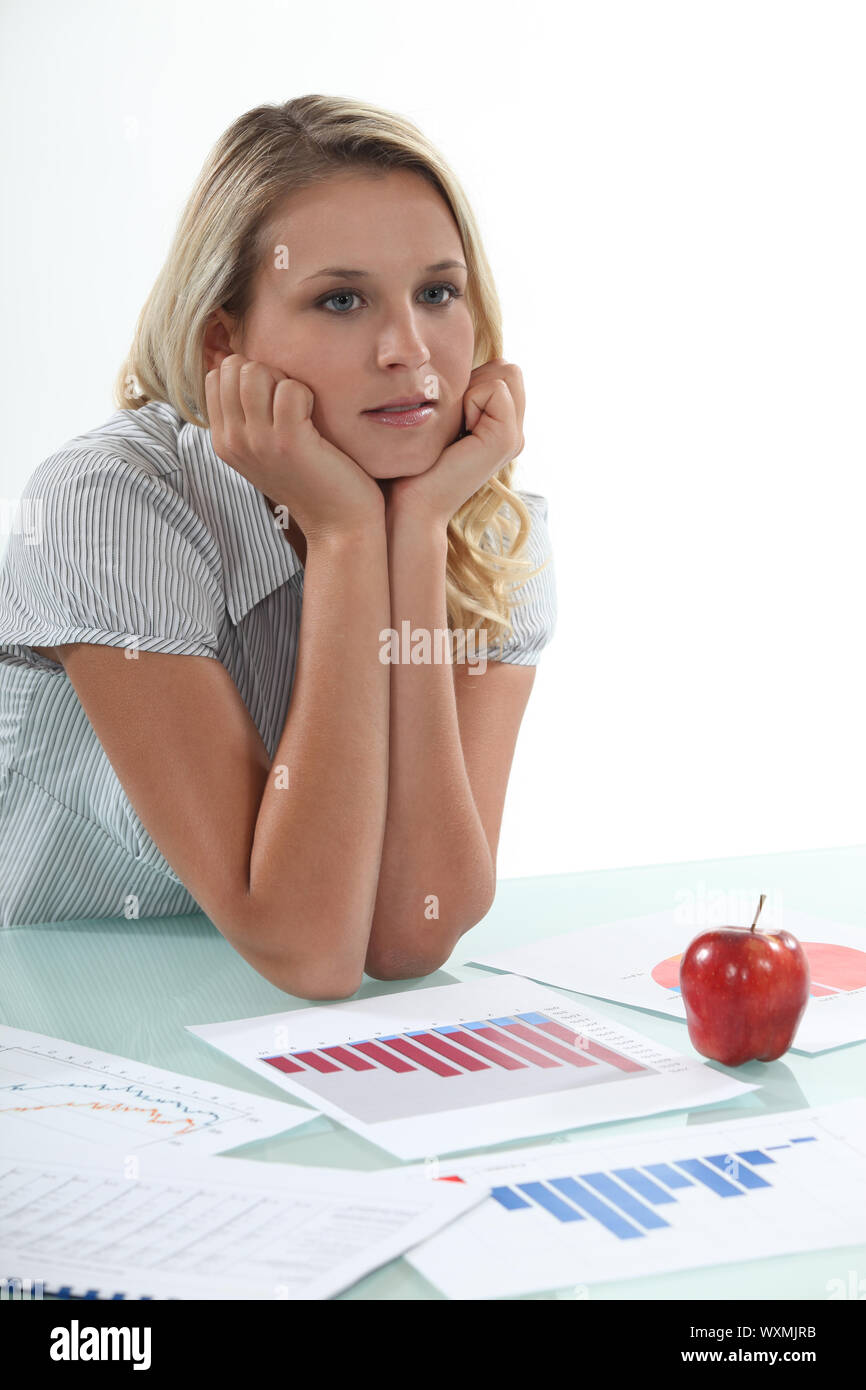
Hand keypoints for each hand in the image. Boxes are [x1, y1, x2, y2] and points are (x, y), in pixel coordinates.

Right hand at [205, 355, 383, 538]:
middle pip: (233, 367)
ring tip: (301, 411)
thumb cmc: (311, 480)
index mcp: (223, 441)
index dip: (249, 374)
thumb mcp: (266, 449)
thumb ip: (249, 414)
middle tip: (291, 404)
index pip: (215, 375)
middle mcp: (232, 441)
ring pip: (255, 371)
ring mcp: (257, 442)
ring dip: (284, 380)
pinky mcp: (288, 442)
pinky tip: (315, 420)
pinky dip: (307, 393)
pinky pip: (290, 388)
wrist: (338, 525)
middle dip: (266, 372)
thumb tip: (243, 365)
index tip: (273, 401)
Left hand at [389, 359, 524, 526]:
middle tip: (451, 422)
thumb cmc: (411, 462)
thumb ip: (458, 391)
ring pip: (505, 372)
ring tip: (453, 429)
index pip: (502, 370)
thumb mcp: (438, 417)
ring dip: (470, 391)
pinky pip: (495, 388)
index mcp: (502, 427)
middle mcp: (514, 432)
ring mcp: (515, 437)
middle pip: (507, 368)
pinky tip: (456, 434)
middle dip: (474, 382)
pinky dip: (468, 401)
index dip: (471, 380)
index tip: (448, 417)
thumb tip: (456, 360)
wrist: (408, 503)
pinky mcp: (507, 440)